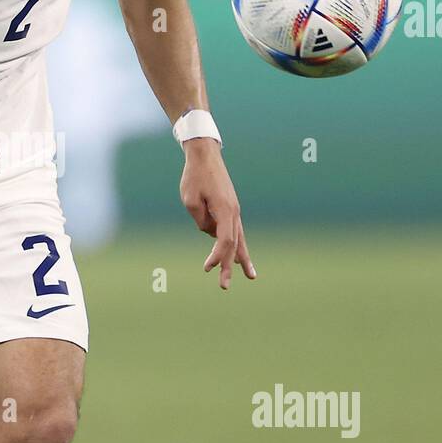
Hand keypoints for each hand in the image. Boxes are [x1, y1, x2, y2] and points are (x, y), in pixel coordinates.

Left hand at [178, 139, 255, 290]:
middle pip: (234, 245)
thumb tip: (209, 232)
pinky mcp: (230, 209)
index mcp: (225, 210)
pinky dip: (238, 246)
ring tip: (251, 276)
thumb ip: (200, 220)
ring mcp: (234, 211)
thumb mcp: (190, 200)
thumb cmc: (195, 176)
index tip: (207, 268)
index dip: (217, 256)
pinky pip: (235, 232)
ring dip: (242, 259)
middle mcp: (234, 212)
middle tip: (224, 287)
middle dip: (229, 266)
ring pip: (239, 240)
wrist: (205, 155)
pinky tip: (241, 258)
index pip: (224, 240)